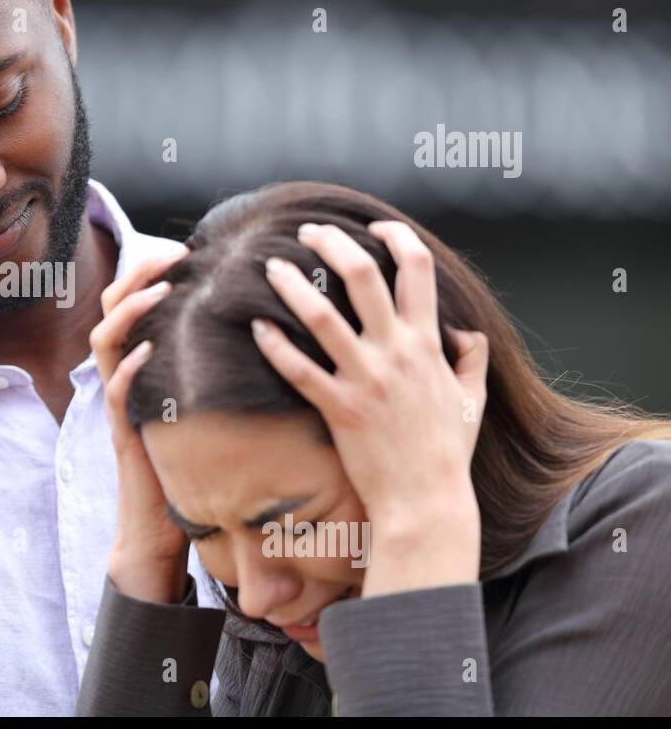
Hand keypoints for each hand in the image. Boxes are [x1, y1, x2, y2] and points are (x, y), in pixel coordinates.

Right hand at [90, 244, 189, 600]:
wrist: (158, 531)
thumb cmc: (189, 469)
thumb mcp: (205, 409)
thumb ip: (219, 375)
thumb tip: (270, 337)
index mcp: (142, 366)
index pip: (135, 303)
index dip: (152, 271)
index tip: (185, 249)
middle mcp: (124, 378)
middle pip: (113, 309)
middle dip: (138, 276)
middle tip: (170, 254)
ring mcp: (120, 404)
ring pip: (105, 342)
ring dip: (130, 312)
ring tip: (159, 291)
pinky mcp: (124, 433)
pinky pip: (117, 393)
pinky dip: (128, 369)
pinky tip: (149, 351)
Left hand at [252, 220, 488, 592]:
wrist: (426, 502)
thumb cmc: (446, 453)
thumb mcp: (472, 399)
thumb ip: (471, 360)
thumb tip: (465, 333)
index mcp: (429, 344)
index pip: (416, 269)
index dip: (395, 237)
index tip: (374, 226)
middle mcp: (397, 353)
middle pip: (363, 276)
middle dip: (332, 243)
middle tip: (307, 231)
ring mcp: (366, 379)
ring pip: (322, 316)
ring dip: (293, 285)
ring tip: (272, 266)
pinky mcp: (339, 409)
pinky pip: (299, 369)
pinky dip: (275, 345)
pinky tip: (256, 327)